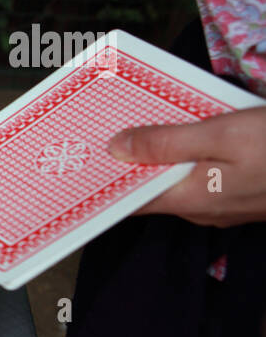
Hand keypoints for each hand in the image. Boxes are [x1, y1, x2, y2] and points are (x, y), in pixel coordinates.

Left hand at [107, 105, 265, 226]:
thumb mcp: (222, 135)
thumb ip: (168, 143)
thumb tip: (116, 148)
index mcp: (191, 199)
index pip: (132, 199)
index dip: (109, 180)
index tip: (90, 159)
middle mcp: (204, 209)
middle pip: (157, 186)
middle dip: (137, 160)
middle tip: (116, 130)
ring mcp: (227, 204)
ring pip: (184, 181)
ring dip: (169, 156)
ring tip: (152, 126)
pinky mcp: (246, 194)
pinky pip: (208, 177)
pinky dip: (195, 158)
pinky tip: (195, 137)